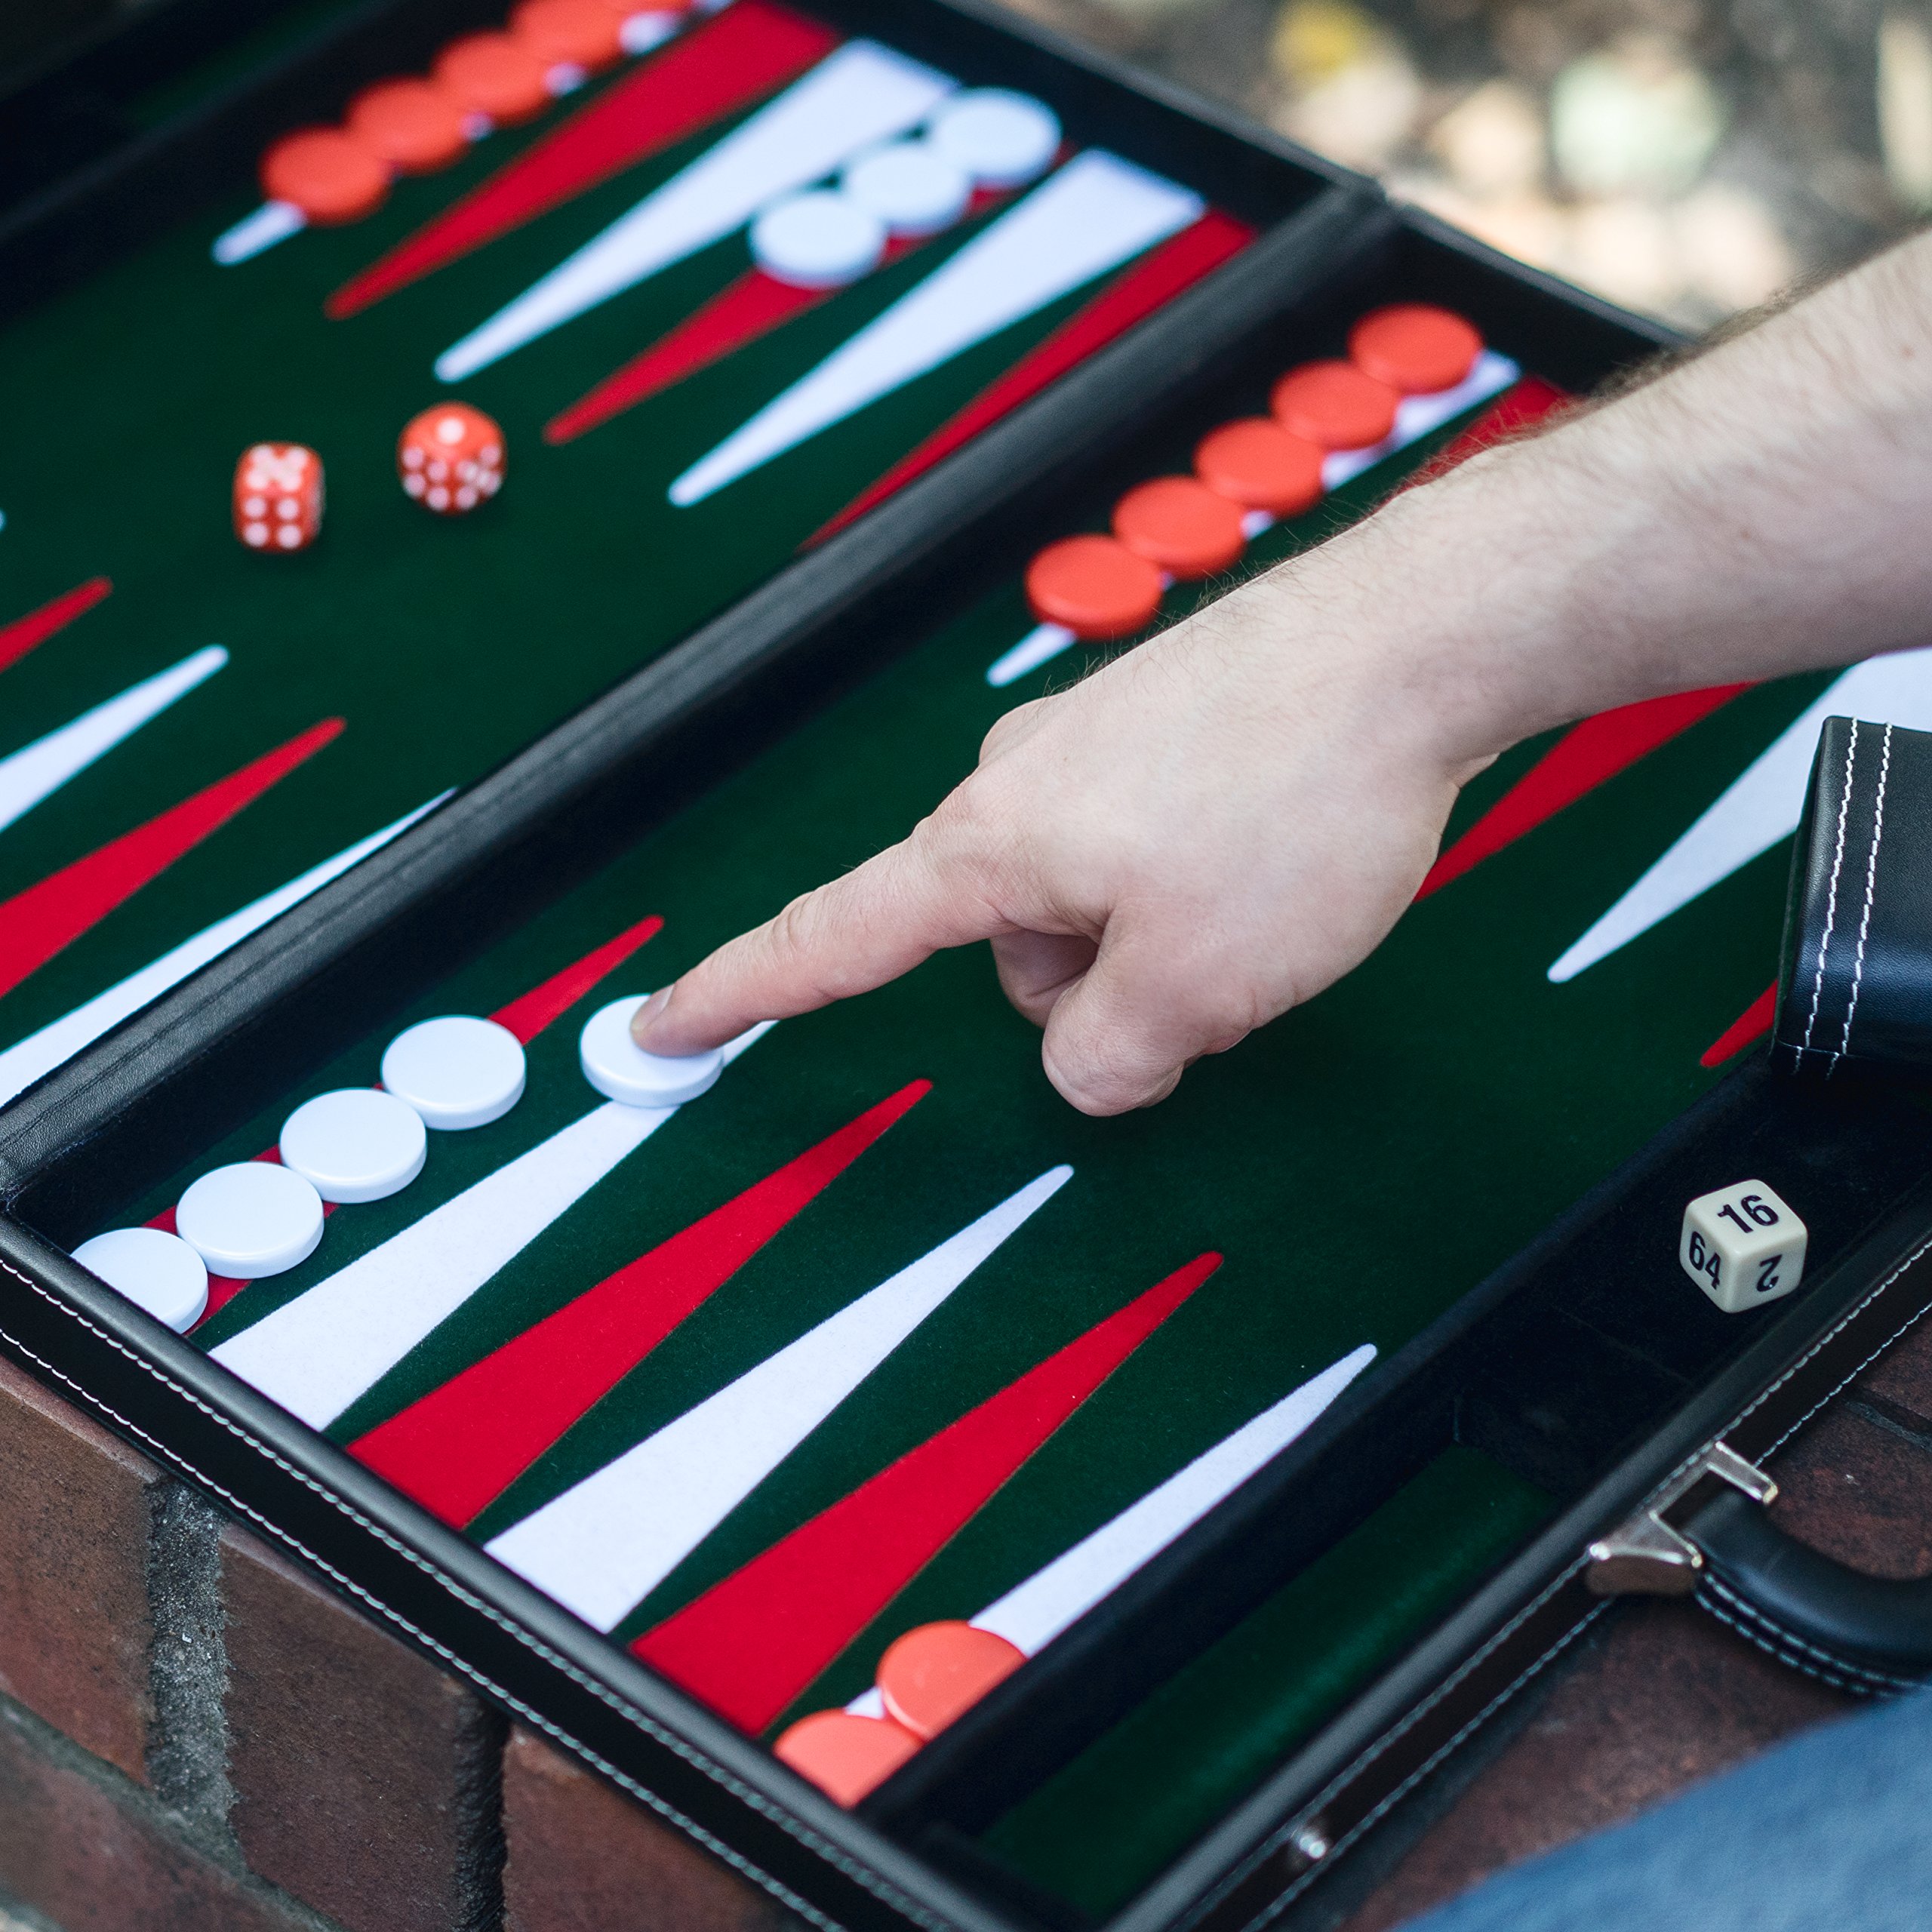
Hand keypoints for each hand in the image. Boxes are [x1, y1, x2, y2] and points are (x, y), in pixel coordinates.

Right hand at [631, 518, 1489, 1114]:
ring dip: (1151, 937)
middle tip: (1207, 978)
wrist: (1411, 642)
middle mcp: (1016, 783)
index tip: (658, 1025)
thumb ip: (1108, 1057)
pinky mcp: (1160, 723)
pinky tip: (1274, 854)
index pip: (831, 937)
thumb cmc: (1292, 806)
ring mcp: (1089, 741)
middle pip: (999, 943)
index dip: (740, 993)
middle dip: (1085, 989)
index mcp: (987, 848)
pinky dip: (1191, 880)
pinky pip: (1142, 841)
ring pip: (1082, 899)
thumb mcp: (1195, 987)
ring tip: (1260, 904)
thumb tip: (1089, 1064)